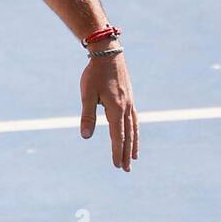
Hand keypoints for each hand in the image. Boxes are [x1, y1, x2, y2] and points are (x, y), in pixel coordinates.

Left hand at [80, 52, 138, 171]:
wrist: (108, 52)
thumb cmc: (94, 73)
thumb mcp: (87, 94)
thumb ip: (88, 116)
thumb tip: (85, 136)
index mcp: (116, 108)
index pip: (118, 136)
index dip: (117, 152)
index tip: (116, 165)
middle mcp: (126, 107)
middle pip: (128, 135)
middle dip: (127, 153)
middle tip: (125, 169)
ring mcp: (130, 102)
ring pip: (134, 128)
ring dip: (134, 144)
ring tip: (134, 157)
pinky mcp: (129, 98)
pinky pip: (134, 119)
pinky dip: (135, 130)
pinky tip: (133, 134)